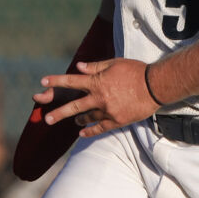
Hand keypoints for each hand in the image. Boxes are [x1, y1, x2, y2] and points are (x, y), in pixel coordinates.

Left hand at [38, 57, 157, 136]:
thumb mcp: (114, 63)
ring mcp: (108, 111)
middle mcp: (99, 97)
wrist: (155, 86)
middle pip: (74, 106)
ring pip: (87, 117)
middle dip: (58, 113)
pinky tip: (82, 133)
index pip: (72, 81)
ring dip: (78, 119)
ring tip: (73, 122)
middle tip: (46, 120)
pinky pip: (100, 128)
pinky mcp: (117, 121)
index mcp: (97, 81)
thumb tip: (79, 67)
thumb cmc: (135, 70)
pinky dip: (90, 131)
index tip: (43, 82)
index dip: (56, 81)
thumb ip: (95, 67)